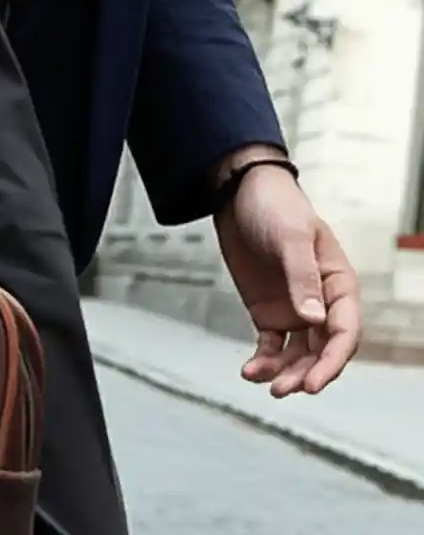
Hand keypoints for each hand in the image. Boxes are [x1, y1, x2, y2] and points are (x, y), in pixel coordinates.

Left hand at [213, 147, 361, 397]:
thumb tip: (314, 320)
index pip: (345, 331)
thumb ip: (302, 278)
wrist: (241, 196)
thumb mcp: (290, 238)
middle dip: (305, 373)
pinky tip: (249, 370)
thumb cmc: (275, 208)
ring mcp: (295, 309)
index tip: (312, 383)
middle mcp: (321, 302)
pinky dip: (263, 360)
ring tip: (262, 383)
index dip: (332, 361)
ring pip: (297, 353)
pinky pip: (271, 345)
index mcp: (338, 284)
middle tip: (283, 390)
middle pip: (322, 350)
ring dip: (284, 372)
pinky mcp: (268, 312)